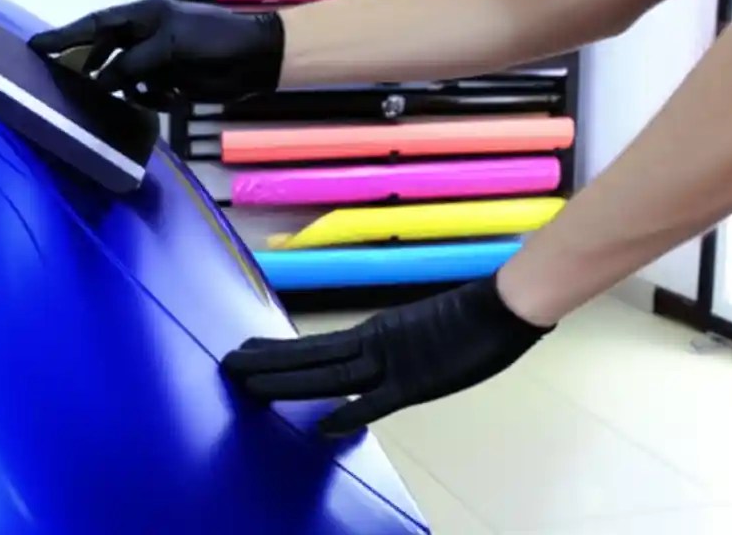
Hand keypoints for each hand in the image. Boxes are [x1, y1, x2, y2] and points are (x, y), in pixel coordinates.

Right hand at [28, 0, 284, 107]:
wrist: (255, 59)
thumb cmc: (214, 41)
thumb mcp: (169, 48)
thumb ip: (131, 64)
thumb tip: (102, 81)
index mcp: (142, 16)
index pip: (94, 24)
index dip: (63, 36)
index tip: (34, 47)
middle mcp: (145, 36)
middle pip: (104, 54)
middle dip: (94, 70)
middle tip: (70, 87)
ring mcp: (157, 59)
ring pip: (125, 79)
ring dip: (132, 91)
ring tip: (151, 94)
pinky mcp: (170, 81)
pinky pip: (146, 94)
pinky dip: (155, 100)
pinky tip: (173, 99)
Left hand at [220, 277, 552, 435]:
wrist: (504, 306)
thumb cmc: (468, 320)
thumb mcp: (418, 334)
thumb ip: (392, 349)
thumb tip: (371, 356)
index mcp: (373, 335)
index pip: (315, 345)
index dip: (278, 349)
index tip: (245, 350)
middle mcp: (373, 345)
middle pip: (310, 356)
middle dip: (267, 363)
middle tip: (227, 364)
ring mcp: (393, 363)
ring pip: (329, 374)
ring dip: (287, 379)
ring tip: (248, 381)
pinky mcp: (417, 381)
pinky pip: (378, 401)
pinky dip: (351, 413)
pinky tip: (321, 426)